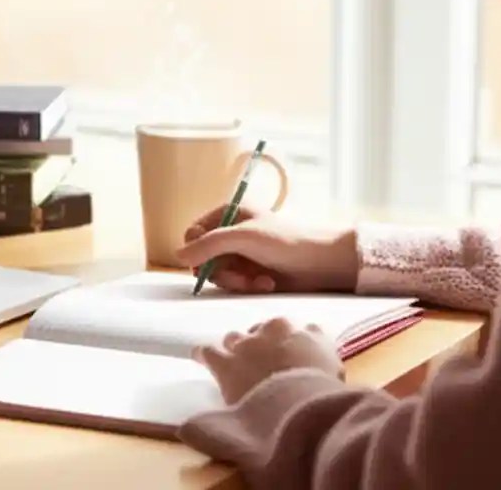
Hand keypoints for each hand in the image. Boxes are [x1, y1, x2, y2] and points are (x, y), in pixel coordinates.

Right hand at [177, 207, 359, 292]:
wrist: (324, 263)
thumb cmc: (287, 242)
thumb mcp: (244, 238)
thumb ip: (209, 245)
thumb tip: (177, 255)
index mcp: (230, 213)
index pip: (194, 232)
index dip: (195, 250)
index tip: (203, 264)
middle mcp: (232, 232)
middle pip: (203, 257)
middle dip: (221, 271)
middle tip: (239, 278)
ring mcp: (241, 254)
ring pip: (217, 274)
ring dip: (237, 281)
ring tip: (259, 281)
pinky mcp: (251, 273)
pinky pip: (234, 284)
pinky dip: (248, 286)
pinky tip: (266, 284)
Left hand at [192, 318, 343, 404]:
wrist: (297, 405)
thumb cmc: (322, 391)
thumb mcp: (333, 366)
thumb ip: (321, 348)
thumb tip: (313, 335)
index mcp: (302, 332)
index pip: (293, 329)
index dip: (288, 343)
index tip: (288, 354)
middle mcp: (271, 331)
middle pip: (262, 329)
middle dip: (261, 342)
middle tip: (262, 361)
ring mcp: (246, 344)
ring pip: (235, 337)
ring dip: (235, 348)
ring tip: (235, 361)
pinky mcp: (224, 362)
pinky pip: (206, 351)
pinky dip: (204, 355)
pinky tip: (202, 358)